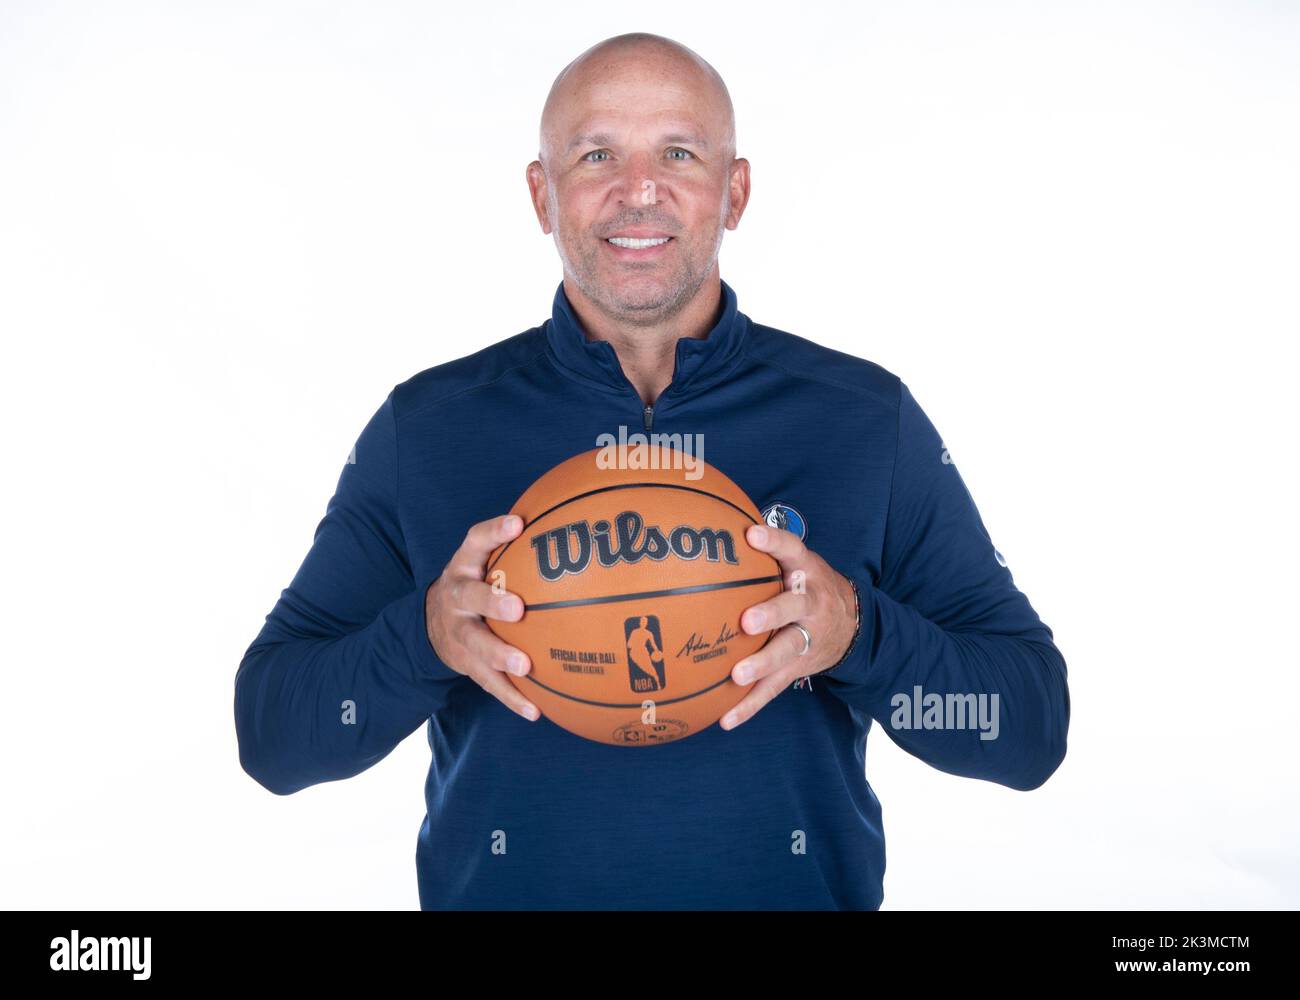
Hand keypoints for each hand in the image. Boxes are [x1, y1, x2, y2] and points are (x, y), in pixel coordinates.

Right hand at [424, 513, 538, 721]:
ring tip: (524, 665)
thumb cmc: (479, 583)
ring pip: (475, 644)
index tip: (517, 525)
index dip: (493, 532)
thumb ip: (521, 545)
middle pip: (470, 596)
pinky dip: (512, 697)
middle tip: (517, 608)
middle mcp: (457, 596)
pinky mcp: (465, 663)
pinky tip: (536, 711)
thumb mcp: (486, 559)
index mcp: (465, 565)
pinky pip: (488, 682)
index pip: (475, 540)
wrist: (432, 622)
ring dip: (499, 655)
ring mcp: (458, 632)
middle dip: (492, 602)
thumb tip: (580, 524)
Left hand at [720, 522, 857, 729]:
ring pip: (786, 652)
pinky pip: (773, 689)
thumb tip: (711, 520)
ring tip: (737, 676)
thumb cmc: (806, 585)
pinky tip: (724, 719)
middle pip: (794, 608)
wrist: (854, 624)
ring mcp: (808, 638)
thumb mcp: (796, 561)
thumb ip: (763, 547)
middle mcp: (811, 604)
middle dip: (771, 614)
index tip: (752, 534)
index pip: (793, 550)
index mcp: (807, 572)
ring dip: (762, 664)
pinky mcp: (800, 668)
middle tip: (747, 621)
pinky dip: (750, 706)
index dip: (775, 542)